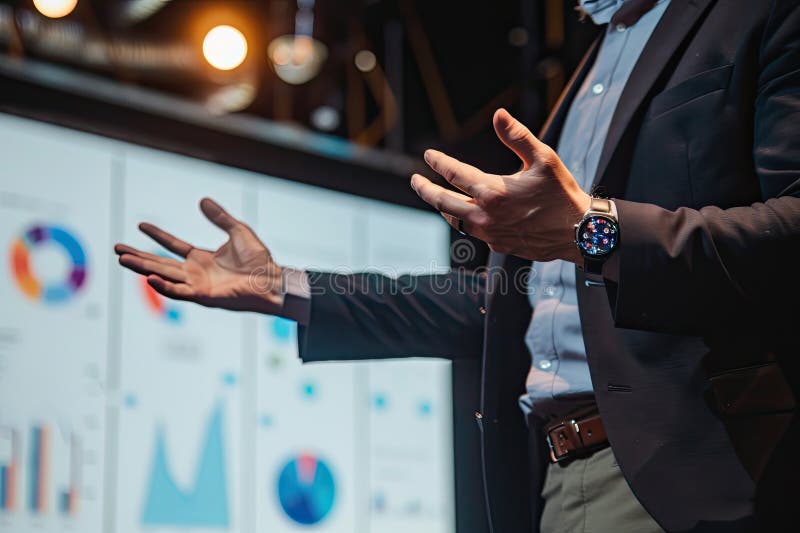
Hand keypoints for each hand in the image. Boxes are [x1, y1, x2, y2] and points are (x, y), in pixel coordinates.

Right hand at [115, 198, 283, 313]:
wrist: (271, 279)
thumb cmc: (259, 260)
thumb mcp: (237, 231)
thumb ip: (220, 218)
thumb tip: (203, 200)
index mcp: (201, 258)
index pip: (173, 245)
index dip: (157, 235)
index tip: (140, 224)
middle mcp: (195, 272)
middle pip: (159, 263)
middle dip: (138, 256)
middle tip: (116, 248)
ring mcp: (197, 285)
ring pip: (162, 276)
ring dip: (142, 268)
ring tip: (122, 259)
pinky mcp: (203, 296)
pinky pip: (178, 292)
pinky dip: (164, 286)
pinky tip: (149, 277)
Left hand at [410, 108, 590, 262]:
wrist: (579, 233)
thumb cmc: (562, 194)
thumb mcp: (543, 158)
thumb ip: (517, 136)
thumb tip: (498, 115)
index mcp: (493, 192)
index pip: (454, 174)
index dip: (438, 162)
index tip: (428, 155)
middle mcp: (485, 215)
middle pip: (443, 202)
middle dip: (425, 190)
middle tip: (416, 181)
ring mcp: (490, 233)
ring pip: (455, 220)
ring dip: (443, 208)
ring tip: (437, 198)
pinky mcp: (498, 245)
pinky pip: (473, 232)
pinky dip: (464, 221)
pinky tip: (466, 214)